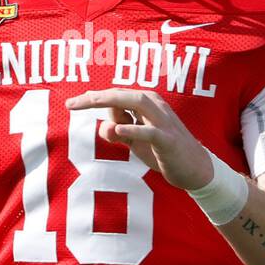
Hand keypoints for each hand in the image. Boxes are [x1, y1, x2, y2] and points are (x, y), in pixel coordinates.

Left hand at [64, 88, 213, 189]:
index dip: (92, 98)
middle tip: (72, 103)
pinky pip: (151, 132)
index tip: (70, 104)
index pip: (115, 96)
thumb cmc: (163, 152)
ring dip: (113, 102)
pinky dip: (135, 129)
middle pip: (122, 94)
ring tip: (91, 102)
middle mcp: (155, 106)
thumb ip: (119, 132)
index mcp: (147, 104)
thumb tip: (104, 127)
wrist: (194, 169)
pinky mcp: (169, 140)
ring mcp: (163, 122)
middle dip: (96, 96)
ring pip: (138, 103)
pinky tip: (119, 129)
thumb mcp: (135, 143)